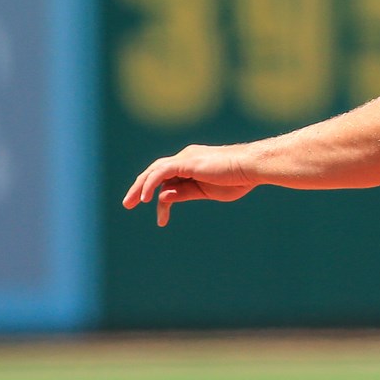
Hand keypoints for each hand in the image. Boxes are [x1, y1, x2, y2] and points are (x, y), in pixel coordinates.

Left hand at [124, 144, 257, 225]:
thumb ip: (184, 193)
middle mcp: (185, 159)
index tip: (162, 220)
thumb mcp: (205, 192)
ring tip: (130, 203)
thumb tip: (162, 197)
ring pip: (154, 171)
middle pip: (155, 172)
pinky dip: (151, 184)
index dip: (161, 200)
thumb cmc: (237, 179)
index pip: (167, 180)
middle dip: (140, 188)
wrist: (251, 168)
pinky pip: (161, 172)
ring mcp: (185, 159)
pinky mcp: (186, 162)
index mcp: (191, 166)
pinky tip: (146, 199)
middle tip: (128, 204)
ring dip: (140, 187)